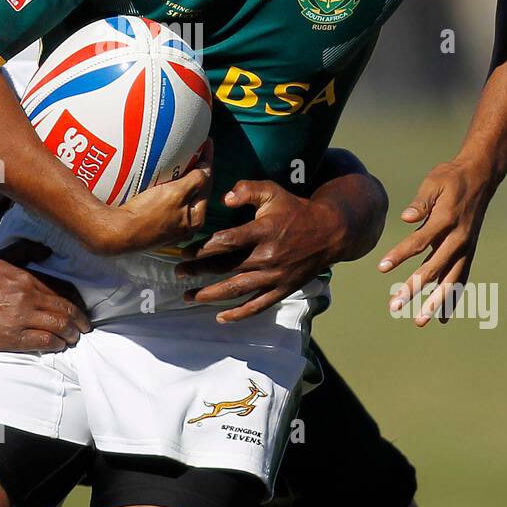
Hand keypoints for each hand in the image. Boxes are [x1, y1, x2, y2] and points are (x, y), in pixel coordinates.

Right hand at [0, 242, 90, 353]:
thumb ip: (20, 252)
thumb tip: (45, 249)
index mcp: (23, 277)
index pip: (59, 288)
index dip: (75, 301)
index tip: (80, 309)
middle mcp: (25, 295)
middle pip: (63, 308)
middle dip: (79, 320)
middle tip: (85, 327)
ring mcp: (20, 317)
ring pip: (58, 326)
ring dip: (71, 334)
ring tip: (74, 338)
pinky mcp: (13, 337)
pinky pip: (44, 341)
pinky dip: (56, 345)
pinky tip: (59, 346)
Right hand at [88, 140, 213, 255]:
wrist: (118, 232)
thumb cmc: (147, 214)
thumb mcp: (176, 194)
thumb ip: (195, 181)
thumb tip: (206, 169)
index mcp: (196, 219)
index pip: (206, 184)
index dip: (207, 162)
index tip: (206, 143)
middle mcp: (185, 225)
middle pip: (195, 191)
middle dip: (195, 171)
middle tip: (194, 149)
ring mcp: (170, 226)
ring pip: (180, 196)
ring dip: (181, 179)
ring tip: (180, 161)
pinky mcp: (154, 223)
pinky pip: (165, 200)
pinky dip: (166, 188)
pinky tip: (161, 180)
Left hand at [174, 179, 346, 322]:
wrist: (328, 232)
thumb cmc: (295, 209)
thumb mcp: (272, 191)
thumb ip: (246, 189)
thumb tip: (224, 199)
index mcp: (263, 231)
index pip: (226, 242)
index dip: (203, 249)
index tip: (185, 253)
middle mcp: (267, 256)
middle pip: (226, 268)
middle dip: (199, 272)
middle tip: (178, 273)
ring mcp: (275, 276)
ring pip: (237, 290)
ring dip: (210, 295)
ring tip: (188, 296)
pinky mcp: (282, 289)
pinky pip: (258, 305)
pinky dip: (239, 314)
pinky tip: (220, 317)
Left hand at [377, 157, 496, 326]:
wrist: (481, 177)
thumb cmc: (451, 178)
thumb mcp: (434, 182)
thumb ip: (420, 202)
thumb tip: (406, 217)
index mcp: (446, 220)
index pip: (419, 242)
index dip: (399, 255)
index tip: (381, 267)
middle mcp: (459, 238)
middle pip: (433, 268)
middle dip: (413, 288)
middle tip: (394, 306)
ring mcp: (466, 248)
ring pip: (450, 280)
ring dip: (435, 302)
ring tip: (419, 321)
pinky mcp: (469, 252)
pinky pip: (461, 279)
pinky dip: (453, 298)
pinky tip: (443, 317)